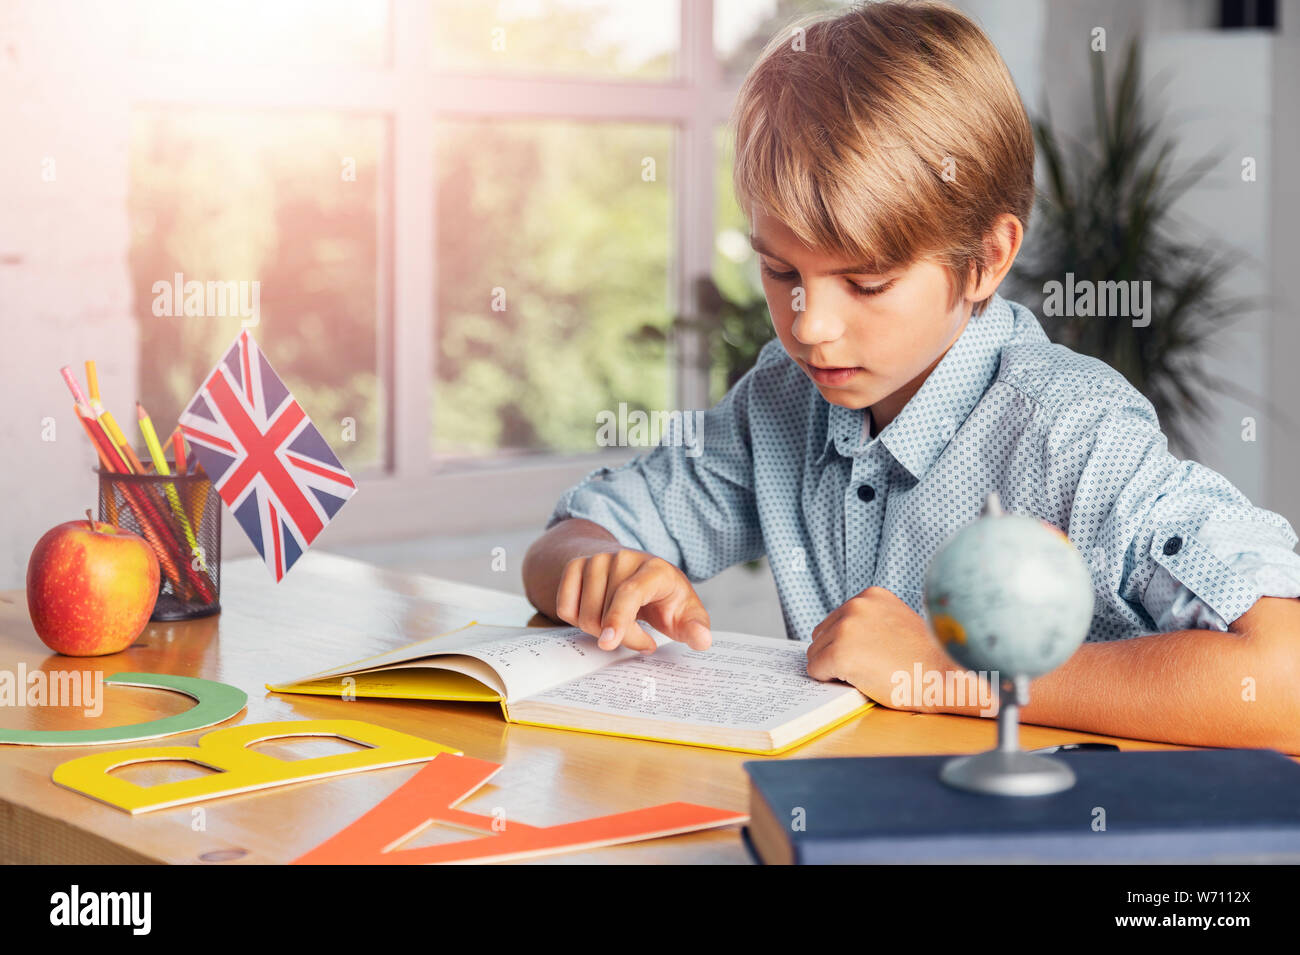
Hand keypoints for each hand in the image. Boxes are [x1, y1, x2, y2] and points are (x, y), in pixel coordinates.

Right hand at [555, 549, 711, 652]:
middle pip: (604, 613)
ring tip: (621, 624)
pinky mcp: (575, 566)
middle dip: (620, 638)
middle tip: (640, 638)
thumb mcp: (686, 612)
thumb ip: (695, 628)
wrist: (637, 570)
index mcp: (654, 568)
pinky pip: (565, 607)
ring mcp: (596, 559)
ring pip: (583, 614)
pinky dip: (578, 621)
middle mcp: (623, 558)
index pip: (630, 593)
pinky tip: (599, 614)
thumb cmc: (664, 597)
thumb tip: (702, 640)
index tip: (609, 642)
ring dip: (600, 631)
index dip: (619, 619)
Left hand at [806, 586, 951, 709]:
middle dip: (836, 654)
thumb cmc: (926, 660)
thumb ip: (871, 623)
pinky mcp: (840, 653)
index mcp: (872, 595)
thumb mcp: (897, 624)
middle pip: (821, 635)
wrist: (946, 679)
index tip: (870, 655)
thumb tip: (843, 637)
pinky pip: (815, 671)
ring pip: (815, 653)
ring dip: (833, 668)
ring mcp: (846, 628)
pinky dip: (830, 680)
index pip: (835, 621)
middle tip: (868, 668)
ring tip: (868, 674)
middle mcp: (856, 605)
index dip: (848, 644)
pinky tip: (859, 681)